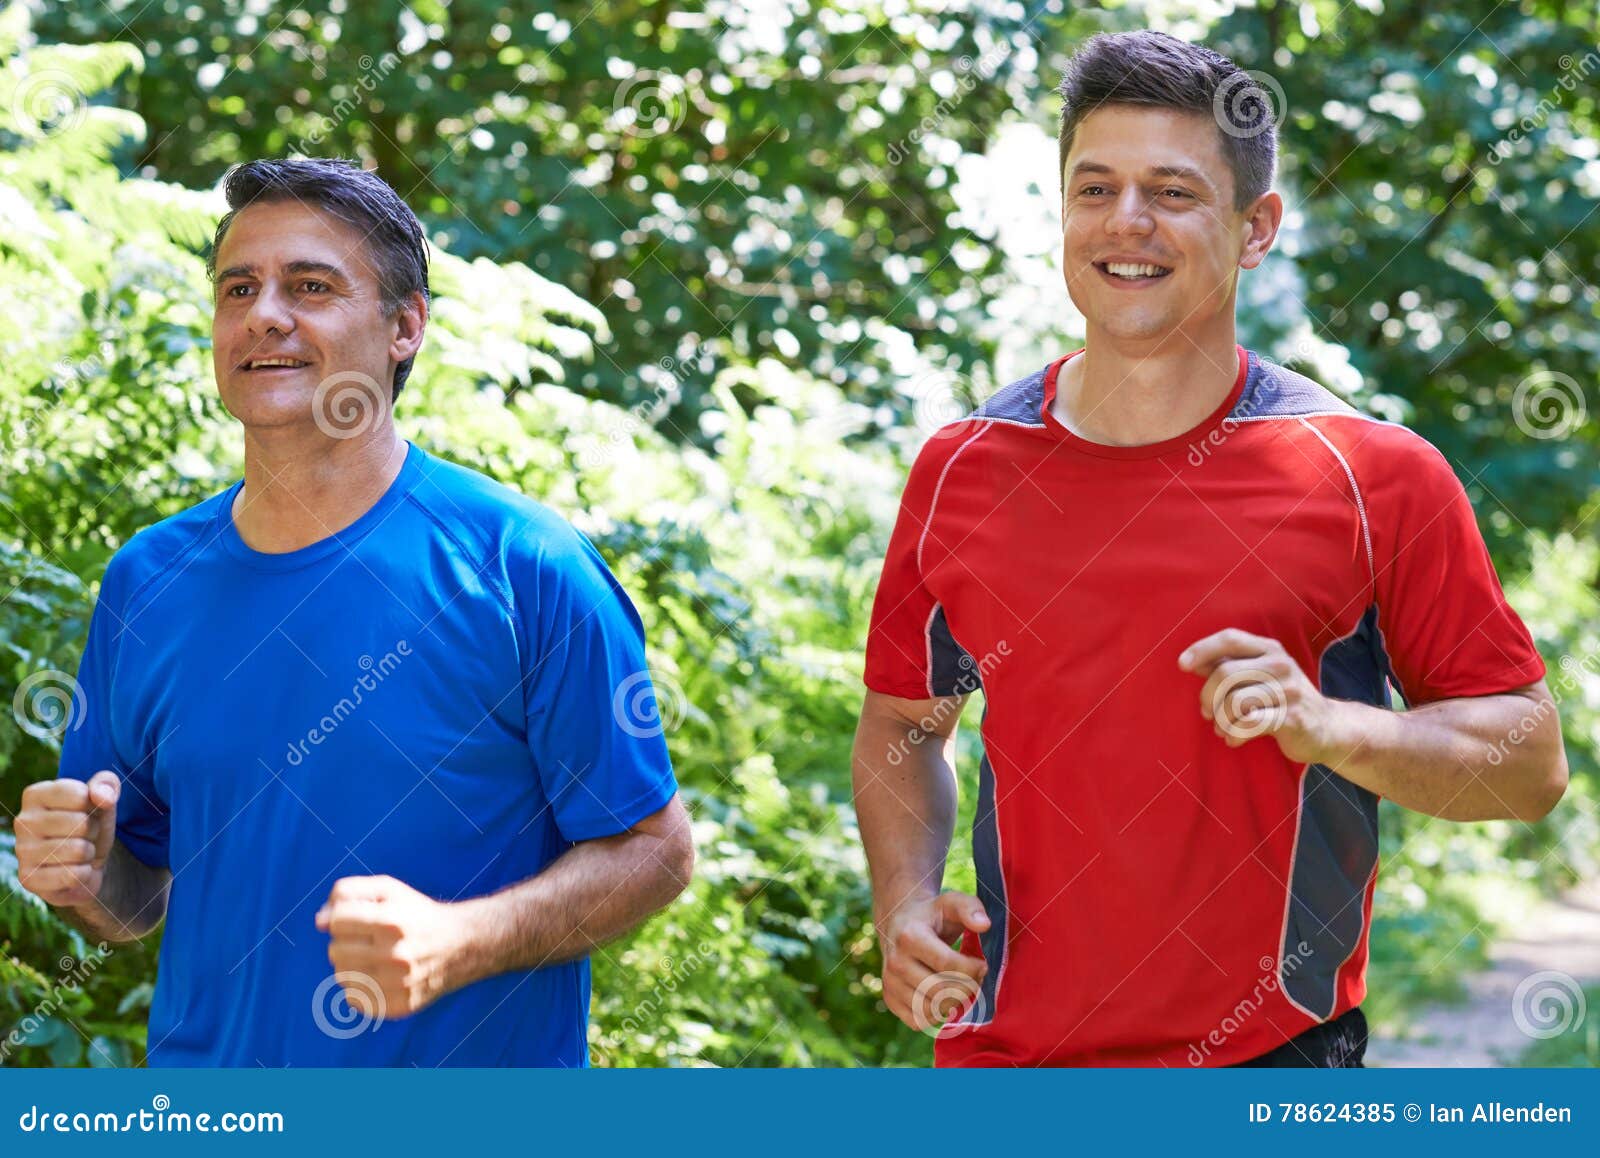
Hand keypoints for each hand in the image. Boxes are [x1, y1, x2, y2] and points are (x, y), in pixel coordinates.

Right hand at [15, 771, 120, 908]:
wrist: (85, 866)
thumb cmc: (91, 826)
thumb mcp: (104, 800)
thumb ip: (107, 784)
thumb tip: (103, 797)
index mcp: (36, 795)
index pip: (80, 795)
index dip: (96, 806)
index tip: (86, 812)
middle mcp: (23, 821)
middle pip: (81, 824)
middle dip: (94, 832)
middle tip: (84, 836)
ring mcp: (22, 851)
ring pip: (79, 850)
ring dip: (89, 854)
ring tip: (79, 853)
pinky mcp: (28, 878)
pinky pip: (74, 875)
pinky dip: (83, 874)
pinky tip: (72, 871)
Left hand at [315, 875, 466, 1020]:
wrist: (460, 945)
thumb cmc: (415, 914)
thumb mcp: (388, 889)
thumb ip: (348, 892)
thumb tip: (319, 921)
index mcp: (392, 921)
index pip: (335, 921)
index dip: (340, 917)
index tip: (354, 918)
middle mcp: (396, 955)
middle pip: (335, 951)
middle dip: (345, 942)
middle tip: (368, 938)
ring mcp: (398, 984)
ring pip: (341, 977)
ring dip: (350, 965)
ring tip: (373, 957)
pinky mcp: (400, 1006)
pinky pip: (353, 1000)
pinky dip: (358, 988)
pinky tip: (377, 976)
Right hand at [877, 891, 989, 1032]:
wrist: (900, 923)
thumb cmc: (933, 915)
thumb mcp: (952, 902)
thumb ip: (970, 908)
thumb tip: (984, 925)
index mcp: (910, 936)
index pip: (948, 965)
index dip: (973, 969)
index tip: (982, 964)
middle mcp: (895, 962)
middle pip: (940, 991)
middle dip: (967, 988)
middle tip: (975, 978)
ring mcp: (889, 982)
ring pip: (929, 1010)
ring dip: (953, 1004)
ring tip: (960, 987)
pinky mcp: (889, 999)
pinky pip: (918, 1021)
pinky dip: (936, 1015)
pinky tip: (944, 997)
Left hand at [1178, 629, 1348, 764]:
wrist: (1327, 727)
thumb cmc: (1282, 699)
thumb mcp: (1258, 675)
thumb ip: (1228, 666)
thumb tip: (1191, 662)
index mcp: (1270, 649)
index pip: (1230, 639)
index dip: (1202, 649)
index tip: (1183, 666)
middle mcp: (1281, 665)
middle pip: (1225, 673)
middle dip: (1207, 696)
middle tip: (1207, 712)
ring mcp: (1289, 691)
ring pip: (1233, 702)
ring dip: (1220, 720)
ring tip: (1222, 729)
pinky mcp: (1292, 718)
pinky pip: (1248, 724)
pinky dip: (1233, 735)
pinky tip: (1233, 740)